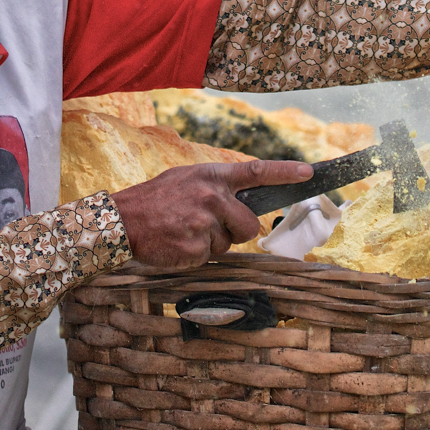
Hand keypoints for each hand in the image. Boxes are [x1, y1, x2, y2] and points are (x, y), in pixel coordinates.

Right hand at [110, 159, 312, 268]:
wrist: (121, 220)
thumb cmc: (154, 200)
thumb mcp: (185, 179)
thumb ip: (215, 187)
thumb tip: (240, 200)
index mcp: (211, 175)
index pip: (256, 171)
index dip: (285, 173)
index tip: (308, 172)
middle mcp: (212, 196)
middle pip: (249, 224)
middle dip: (236, 231)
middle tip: (208, 226)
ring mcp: (205, 223)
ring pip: (228, 243)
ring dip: (211, 243)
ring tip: (185, 231)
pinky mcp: (196, 248)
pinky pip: (210, 257)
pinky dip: (196, 255)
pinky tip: (177, 243)